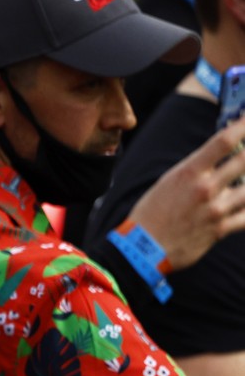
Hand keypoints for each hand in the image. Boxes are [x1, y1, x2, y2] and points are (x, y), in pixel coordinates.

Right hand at [131, 117, 244, 269]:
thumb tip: (218, 161)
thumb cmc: (150, 214)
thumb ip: (195, 171)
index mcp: (189, 173)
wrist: (141, 249)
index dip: (243, 126)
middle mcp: (205, 188)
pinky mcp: (220, 229)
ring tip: (242, 183)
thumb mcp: (168, 183)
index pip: (223, 141)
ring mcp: (216, 209)